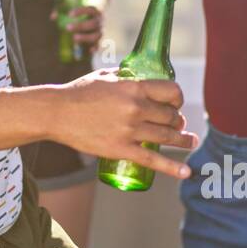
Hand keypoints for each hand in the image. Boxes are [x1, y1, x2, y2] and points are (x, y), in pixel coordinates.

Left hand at [49, 4, 104, 51]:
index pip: (90, 9)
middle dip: (81, 26)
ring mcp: (100, 31)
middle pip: (92, 24)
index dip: (81, 11)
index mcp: (94, 12)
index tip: (69, 14)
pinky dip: (95, 48)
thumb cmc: (80, 15)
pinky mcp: (98, 41)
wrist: (93, 21)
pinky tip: (89, 51)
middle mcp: (99, 21)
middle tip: (67, 28)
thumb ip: (62, 11)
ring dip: (86, 37)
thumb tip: (53, 17)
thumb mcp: (71, 10)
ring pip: (96, 35)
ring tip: (74, 38)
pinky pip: (98, 45)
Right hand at [53, 69, 196, 179]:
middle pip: (171, 116)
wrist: (57, 113)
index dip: (178, 99)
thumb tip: (138, 77)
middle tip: (177, 124)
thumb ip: (125, 77)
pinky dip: (173, 167)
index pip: (171, 92)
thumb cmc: (79, 92)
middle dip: (177, 120)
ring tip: (189, 141)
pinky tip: (186, 171)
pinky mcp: (122, 149)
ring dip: (182, 139)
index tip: (176, 104)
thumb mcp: (105, 76)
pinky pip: (153, 160)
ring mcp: (130, 130)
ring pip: (167, 137)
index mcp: (133, 87)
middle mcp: (136, 108)